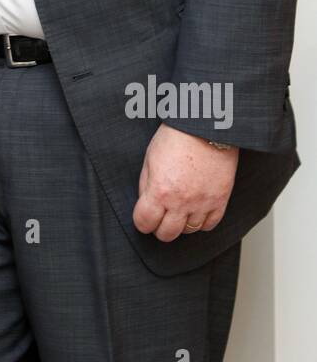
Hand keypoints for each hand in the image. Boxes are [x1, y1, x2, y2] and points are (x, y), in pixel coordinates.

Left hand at [132, 123, 238, 240]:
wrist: (205, 127)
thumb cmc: (176, 138)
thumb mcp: (150, 159)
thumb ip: (146, 186)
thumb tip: (145, 204)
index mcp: (160, 191)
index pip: (145, 223)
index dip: (141, 222)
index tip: (144, 218)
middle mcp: (181, 202)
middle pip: (166, 234)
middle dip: (159, 228)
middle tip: (160, 218)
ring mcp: (202, 203)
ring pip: (188, 231)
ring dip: (181, 224)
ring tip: (178, 211)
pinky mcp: (220, 200)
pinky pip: (209, 225)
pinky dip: (201, 222)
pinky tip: (195, 212)